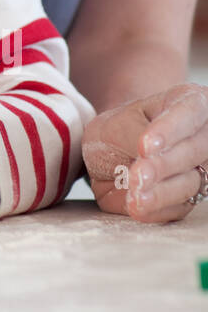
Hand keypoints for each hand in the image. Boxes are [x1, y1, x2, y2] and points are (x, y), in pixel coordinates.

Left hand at [82, 83, 207, 223]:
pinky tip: (138, 207)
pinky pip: (180, 206)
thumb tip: (146, 158)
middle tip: (138, 176)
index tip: (145, 146)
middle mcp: (204, 136)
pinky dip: (158, 208)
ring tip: (136, 198)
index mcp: (189, 103)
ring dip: (162, 192)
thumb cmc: (117, 132)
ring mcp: (203, 168)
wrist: (113, 155)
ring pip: (191, 182)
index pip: (188, 112)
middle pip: (194, 150)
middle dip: (163, 166)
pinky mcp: (193, 197)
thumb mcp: (116, 124)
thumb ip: (132, 135)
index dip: (169, 130)